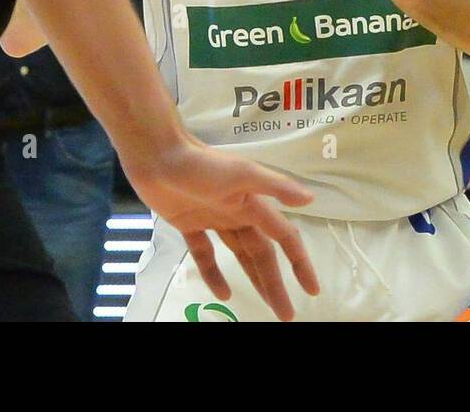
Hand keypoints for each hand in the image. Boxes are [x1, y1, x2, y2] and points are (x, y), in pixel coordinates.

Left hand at [121, 138, 319, 320]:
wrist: (158, 155)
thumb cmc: (202, 164)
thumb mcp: (243, 172)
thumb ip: (276, 186)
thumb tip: (310, 200)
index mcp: (254, 203)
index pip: (284, 238)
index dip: (299, 263)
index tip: (312, 289)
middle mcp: (238, 213)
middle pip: (263, 254)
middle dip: (276, 283)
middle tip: (286, 314)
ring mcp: (214, 219)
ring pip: (239, 256)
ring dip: (253, 279)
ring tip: (266, 305)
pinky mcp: (189, 224)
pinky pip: (205, 254)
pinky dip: (213, 273)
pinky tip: (222, 293)